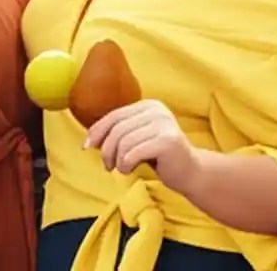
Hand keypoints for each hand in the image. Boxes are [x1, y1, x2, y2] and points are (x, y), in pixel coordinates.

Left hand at [84, 99, 199, 192]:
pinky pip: (132, 154)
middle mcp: (157, 111)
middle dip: (106, 150)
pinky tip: (130, 170)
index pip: (115, 115)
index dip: (97, 131)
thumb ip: (119, 132)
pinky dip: (125, 165)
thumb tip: (89, 139)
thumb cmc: (159, 156)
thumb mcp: (137, 138)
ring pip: (123, 142)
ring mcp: (164, 124)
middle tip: (108, 166)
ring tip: (123, 168)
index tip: (87, 147)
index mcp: (149, 105)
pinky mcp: (167, 142)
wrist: (190, 171)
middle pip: (117, 129)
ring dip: (117, 160)